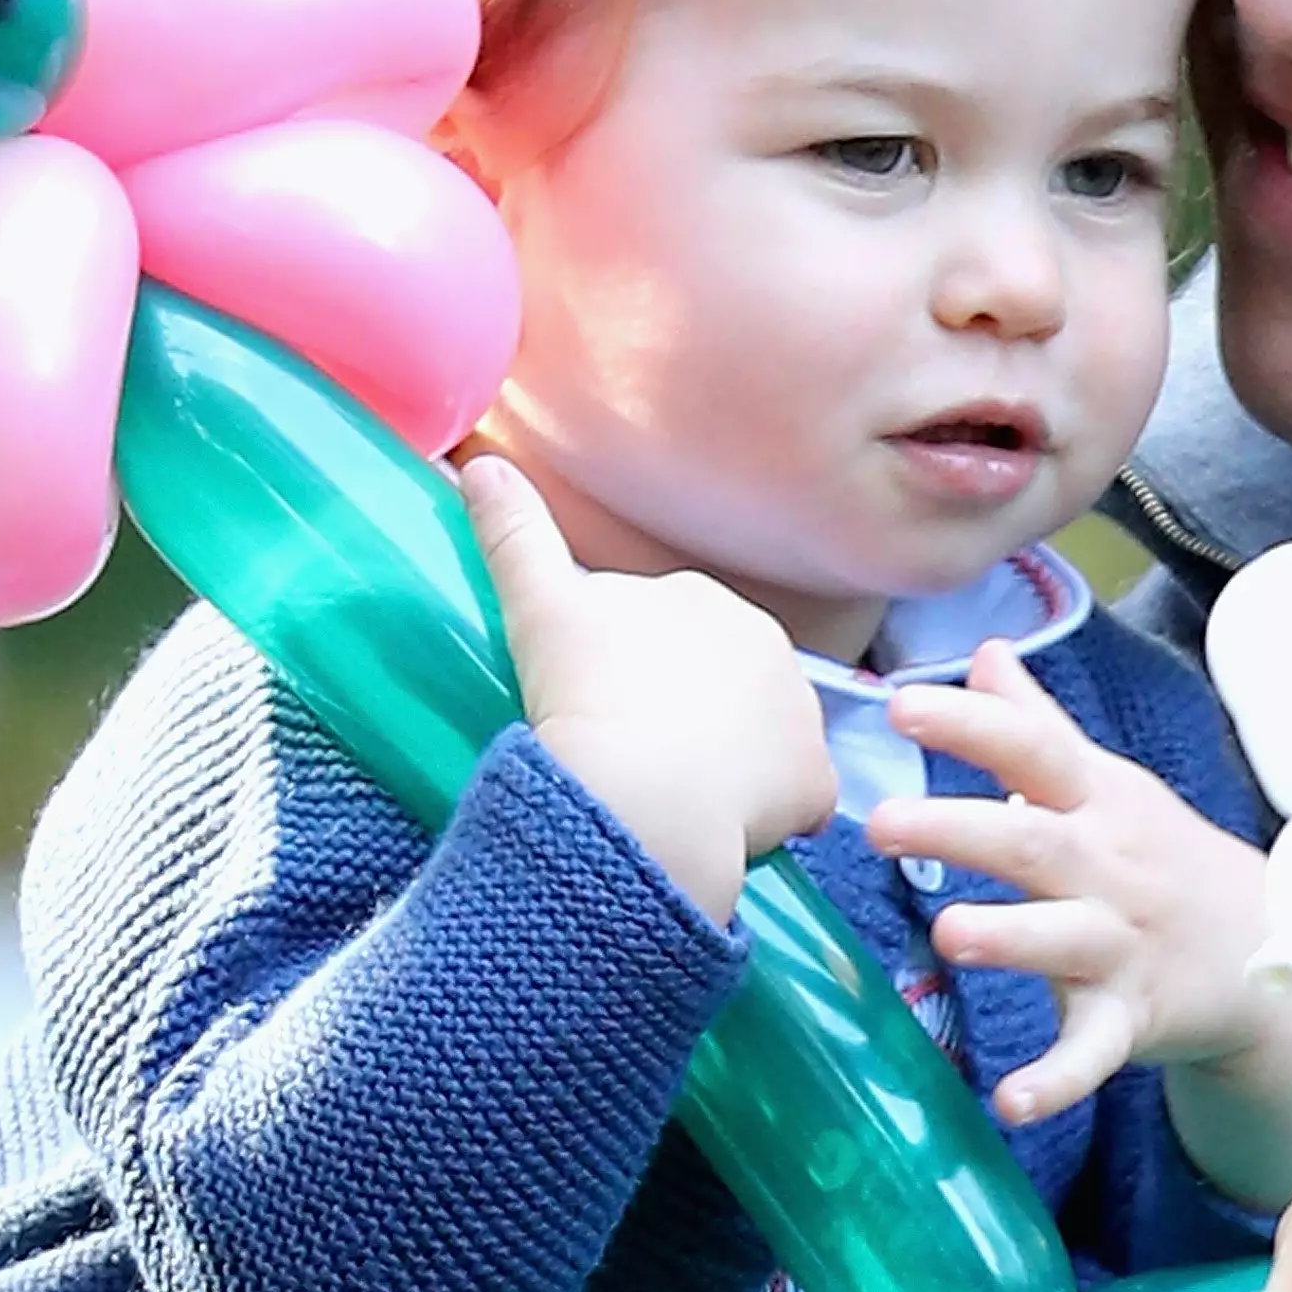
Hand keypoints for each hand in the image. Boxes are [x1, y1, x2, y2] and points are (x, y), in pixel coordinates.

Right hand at [462, 455, 837, 921]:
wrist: (639, 787)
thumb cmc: (584, 692)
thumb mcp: (540, 606)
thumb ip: (513, 533)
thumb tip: (478, 464)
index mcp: (701, 597)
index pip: (674, 631)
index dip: (637, 671)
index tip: (604, 704)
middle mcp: (767, 643)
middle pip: (724, 683)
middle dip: (690, 711)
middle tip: (634, 751)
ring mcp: (799, 712)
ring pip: (764, 737)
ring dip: (734, 761)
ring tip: (676, 796)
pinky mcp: (814, 778)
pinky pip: (798, 794)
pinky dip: (776, 812)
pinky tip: (730, 828)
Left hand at [871, 640, 1275, 1122]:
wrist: (1272, 947)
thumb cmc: (1162, 855)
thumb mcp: (1110, 782)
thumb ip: (1038, 723)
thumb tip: (986, 651)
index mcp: (1097, 802)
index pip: (1032, 751)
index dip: (970, 725)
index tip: (900, 703)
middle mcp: (1106, 868)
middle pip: (1033, 842)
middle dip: (960, 829)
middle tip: (879, 822)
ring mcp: (1122, 946)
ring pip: (1062, 941)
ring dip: (1008, 938)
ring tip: (948, 932)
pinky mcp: (1131, 1019)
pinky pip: (1092, 1052)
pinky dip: (1056, 1080)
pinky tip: (1010, 1103)